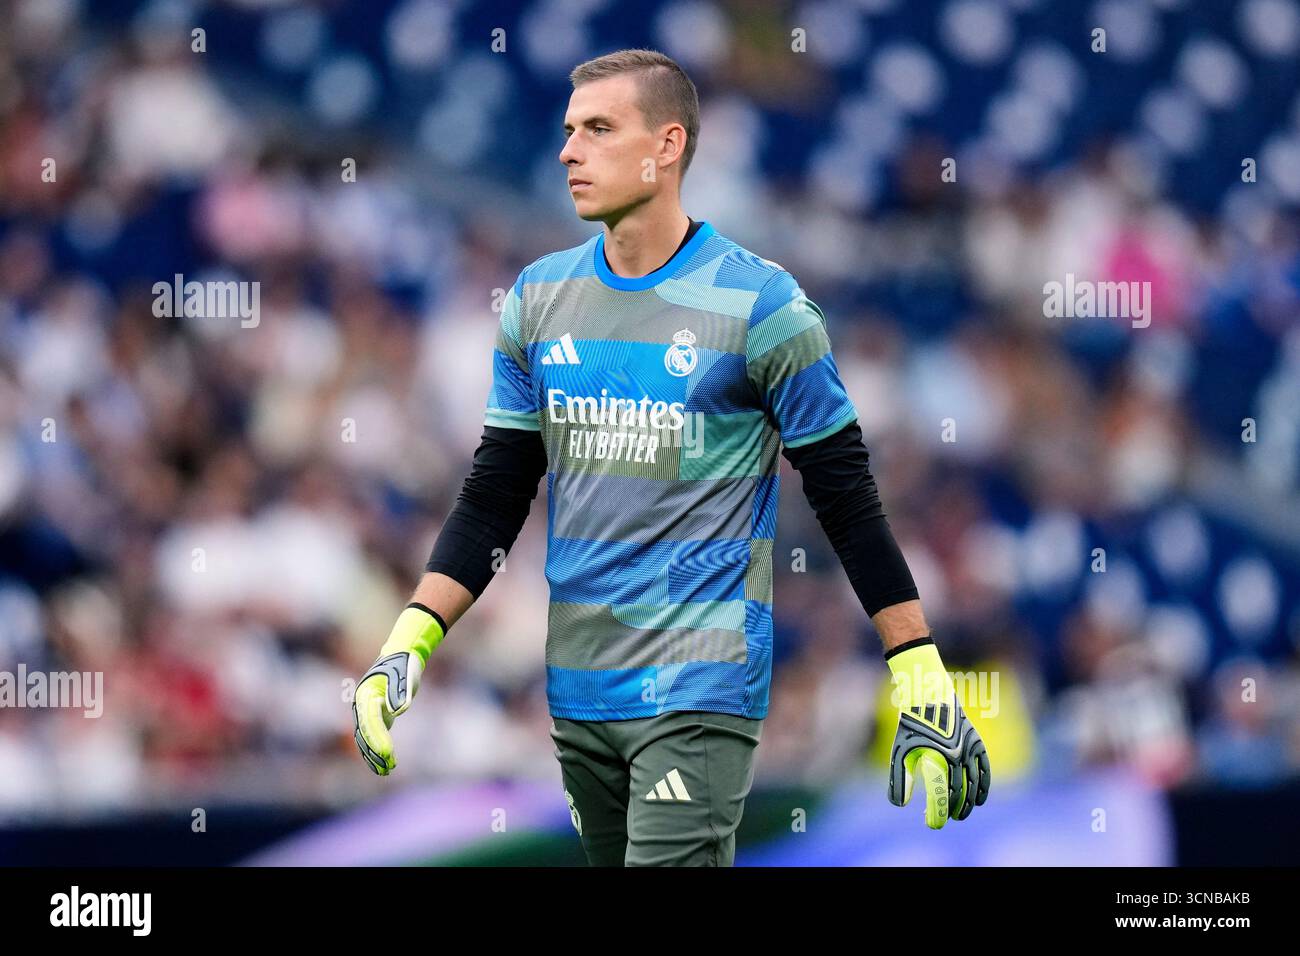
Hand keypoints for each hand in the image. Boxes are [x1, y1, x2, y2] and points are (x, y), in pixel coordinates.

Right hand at [352, 605, 444, 775]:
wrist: (402, 655)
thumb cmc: (404, 664)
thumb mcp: (406, 674)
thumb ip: (400, 691)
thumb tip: (397, 710)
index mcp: (367, 694)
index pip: (370, 721)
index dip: (378, 738)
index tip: (387, 753)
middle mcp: (362, 704)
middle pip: (365, 733)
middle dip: (375, 752)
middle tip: (388, 767)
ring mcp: (366, 711)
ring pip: (366, 739)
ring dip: (374, 756)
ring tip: (386, 771)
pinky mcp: (375, 716)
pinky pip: (372, 737)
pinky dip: (377, 751)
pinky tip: (386, 764)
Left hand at [884, 636, 990, 828]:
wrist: (928, 692)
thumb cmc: (911, 721)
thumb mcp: (901, 748)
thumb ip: (899, 776)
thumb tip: (900, 804)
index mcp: (940, 757)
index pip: (943, 794)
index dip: (939, 812)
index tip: (933, 823)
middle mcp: (959, 754)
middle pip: (960, 791)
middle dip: (953, 809)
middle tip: (946, 820)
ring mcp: (970, 747)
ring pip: (974, 782)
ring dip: (969, 801)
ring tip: (961, 814)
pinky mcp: (976, 741)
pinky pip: (984, 767)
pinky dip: (984, 784)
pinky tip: (980, 799)